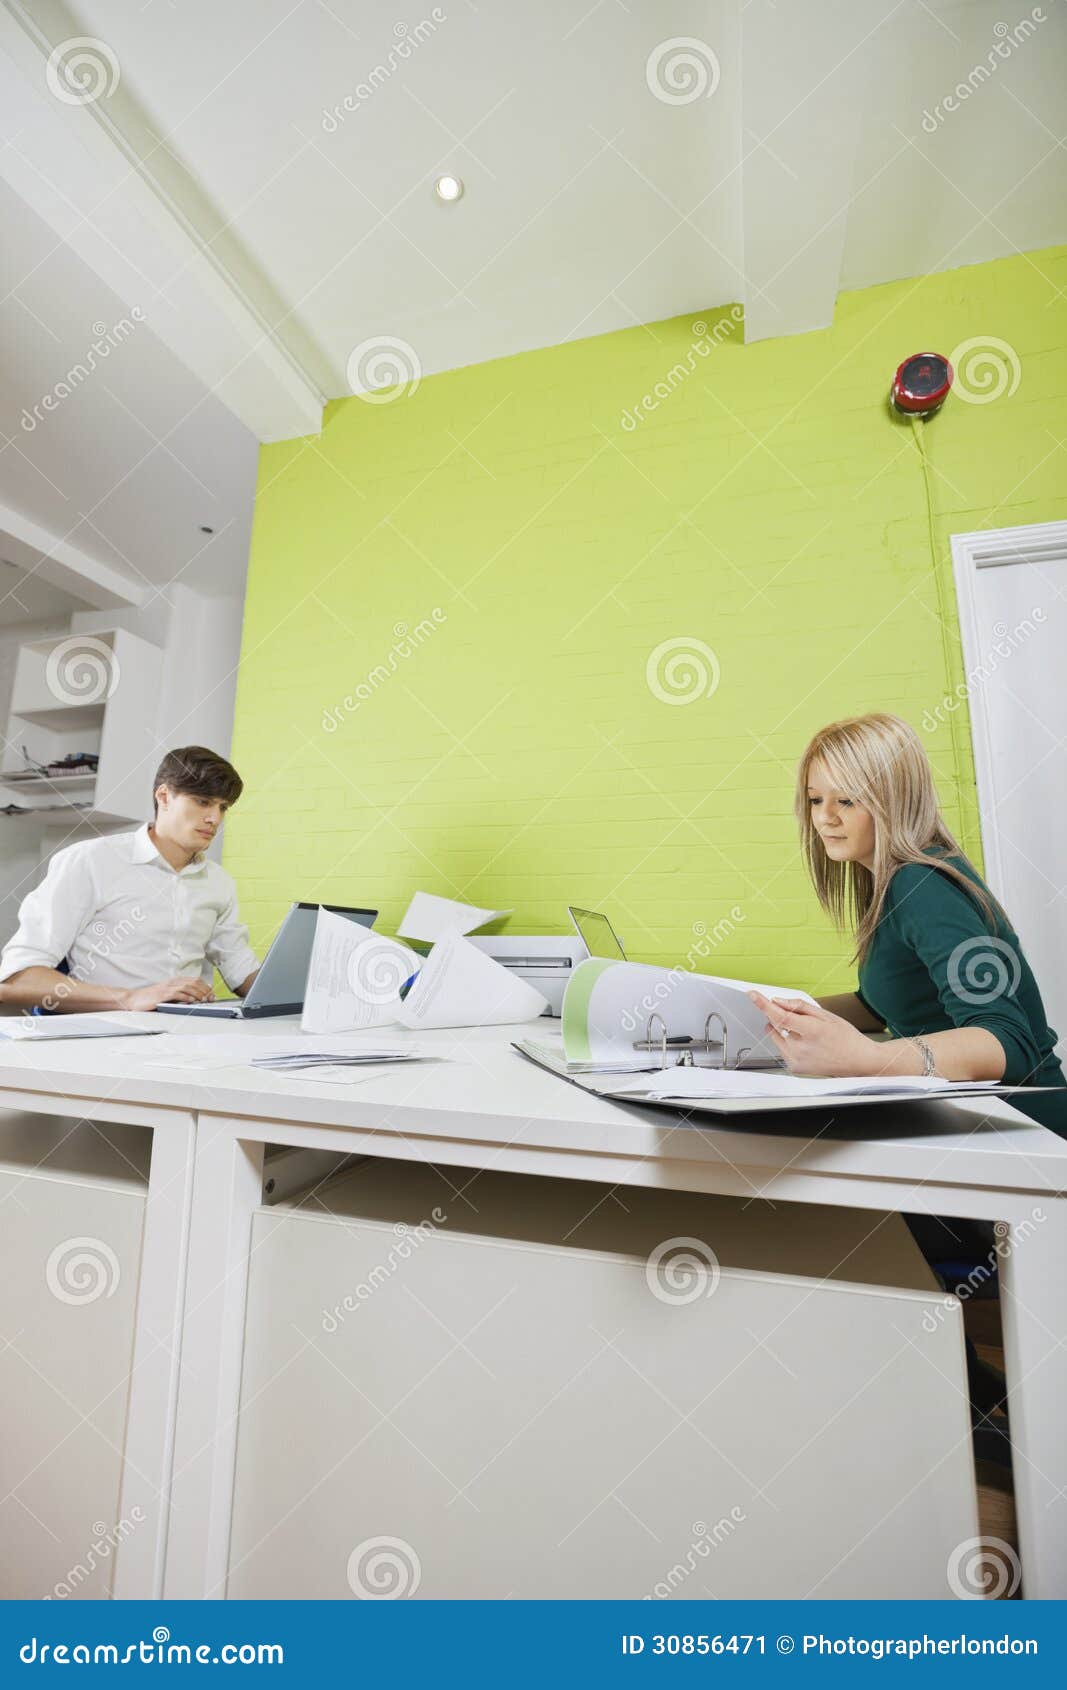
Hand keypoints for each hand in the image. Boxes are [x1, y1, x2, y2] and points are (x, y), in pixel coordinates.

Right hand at [122, 976, 214, 1012]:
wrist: (133, 999)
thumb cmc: (149, 999)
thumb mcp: (166, 995)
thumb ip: (178, 996)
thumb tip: (193, 1000)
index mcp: (174, 981)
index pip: (194, 979)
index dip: (205, 986)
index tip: (212, 993)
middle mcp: (172, 982)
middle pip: (193, 982)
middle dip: (205, 989)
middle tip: (211, 997)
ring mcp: (167, 987)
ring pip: (188, 986)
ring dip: (198, 993)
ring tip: (205, 999)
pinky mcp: (162, 995)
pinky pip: (178, 993)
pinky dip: (187, 996)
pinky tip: (193, 1001)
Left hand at [748, 991, 877, 1077]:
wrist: (859, 1062)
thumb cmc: (846, 1038)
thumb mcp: (826, 1015)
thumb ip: (799, 1007)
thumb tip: (778, 1001)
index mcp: (812, 1032)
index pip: (781, 1016)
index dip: (764, 1005)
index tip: (753, 995)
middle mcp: (802, 1049)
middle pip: (775, 1025)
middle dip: (780, 1016)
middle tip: (801, 1019)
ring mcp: (797, 1061)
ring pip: (775, 1036)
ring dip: (783, 1030)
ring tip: (807, 1034)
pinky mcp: (794, 1068)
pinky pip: (781, 1048)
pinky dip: (787, 1042)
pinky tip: (807, 1045)